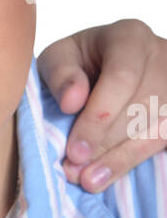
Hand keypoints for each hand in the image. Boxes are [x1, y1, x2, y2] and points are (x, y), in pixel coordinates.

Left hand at [37, 19, 166, 190]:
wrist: (109, 66)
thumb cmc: (80, 63)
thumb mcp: (60, 58)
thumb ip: (60, 73)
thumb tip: (72, 101)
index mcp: (129, 37)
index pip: (122, 77)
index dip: (98, 117)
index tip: (74, 150)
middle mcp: (160, 57)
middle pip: (139, 108)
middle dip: (104, 144)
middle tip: (73, 169)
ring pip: (154, 130)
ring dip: (117, 159)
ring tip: (85, 179)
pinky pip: (160, 142)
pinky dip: (130, 161)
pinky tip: (105, 177)